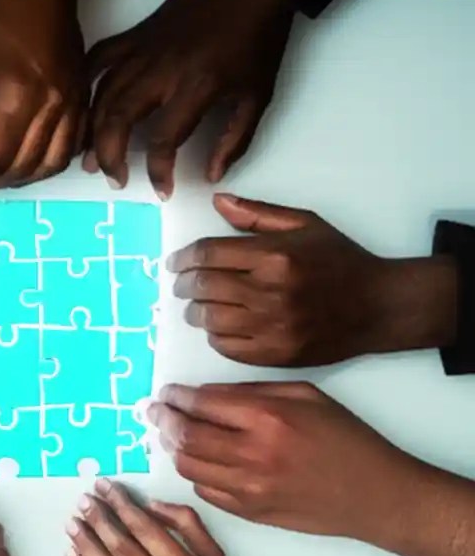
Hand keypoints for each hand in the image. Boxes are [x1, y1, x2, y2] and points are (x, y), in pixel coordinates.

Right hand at [85, 0, 295, 197]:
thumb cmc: (257, 39)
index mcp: (197, 86)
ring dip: (93, 131)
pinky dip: (85, 85)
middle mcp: (163, 70)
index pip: (164, 139)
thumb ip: (235, 139)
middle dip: (110, 156)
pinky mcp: (135, 36)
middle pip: (119, 119)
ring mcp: (143, 50)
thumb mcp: (258, 94)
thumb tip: (212, 174)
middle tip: (114, 179)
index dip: (159, 172)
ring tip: (90, 158)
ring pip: (103, 95)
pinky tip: (82, 110)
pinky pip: (98, 60)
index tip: (163, 190)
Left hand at [148, 381, 430, 540]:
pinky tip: (198, 462)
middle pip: (186, 436)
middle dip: (163, 421)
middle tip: (155, 413)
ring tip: (171, 436)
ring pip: (189, 466)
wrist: (375, 496)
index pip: (202, 404)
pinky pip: (204, 492)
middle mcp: (253, 453)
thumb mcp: (307, 396)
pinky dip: (195, 474)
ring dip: (173, 449)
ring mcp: (249, 488)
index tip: (166, 393)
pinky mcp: (250, 512)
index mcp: (268, 418)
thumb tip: (207, 395)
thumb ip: (254, 391)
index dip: (177, 397)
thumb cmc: (346, 440)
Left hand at [167, 195, 458, 365]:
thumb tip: (216, 201)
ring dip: (194, 312)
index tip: (175, 262)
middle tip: (181, 284)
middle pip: (204, 287)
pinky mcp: (275, 354)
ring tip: (196, 306)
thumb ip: (256, 213)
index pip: (208, 254)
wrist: (379, 306)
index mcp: (275, 256)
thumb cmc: (340, 262)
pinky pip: (226, 347)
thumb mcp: (304, 224)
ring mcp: (273, 327)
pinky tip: (219, 327)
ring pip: (209, 319)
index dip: (184, 258)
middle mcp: (271, 292)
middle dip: (184, 285)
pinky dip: (214, 336)